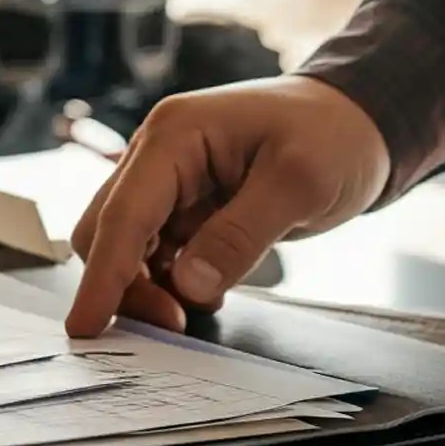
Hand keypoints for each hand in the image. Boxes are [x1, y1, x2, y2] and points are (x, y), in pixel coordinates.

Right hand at [65, 76, 389, 336]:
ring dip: (148, 287)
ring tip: (193, 313)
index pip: (123, 215)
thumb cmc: (334, 134)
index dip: (102, 276)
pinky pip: (156, 252)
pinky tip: (206, 294)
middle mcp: (157, 155)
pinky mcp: (184, 205)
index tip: (85, 327)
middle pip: (107, 232)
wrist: (359, 118)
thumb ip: (240, 236)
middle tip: (174, 325)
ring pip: (127, 248)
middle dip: (125, 285)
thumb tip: (187, 287)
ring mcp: (168, 181)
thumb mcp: (301, 182)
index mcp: (174, 136)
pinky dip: (169, 281)